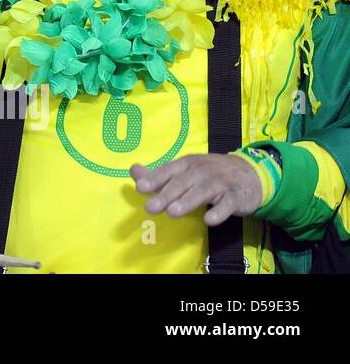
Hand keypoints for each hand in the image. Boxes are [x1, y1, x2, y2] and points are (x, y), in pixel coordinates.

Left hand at [132, 154, 263, 225]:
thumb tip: (134, 171)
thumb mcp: (185, 170)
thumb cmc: (209, 174)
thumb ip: (159, 174)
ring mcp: (220, 183)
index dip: (154, 178)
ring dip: (187, 201)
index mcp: (187, 164)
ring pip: (203, 191)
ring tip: (172, 212)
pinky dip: (219, 212)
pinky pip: (227, 204)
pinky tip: (209, 220)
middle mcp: (202, 170)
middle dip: (166, 194)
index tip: (139, 188)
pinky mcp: (236, 196)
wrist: (250, 174)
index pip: (169, 170)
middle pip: (183, 182)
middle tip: (150, 207)